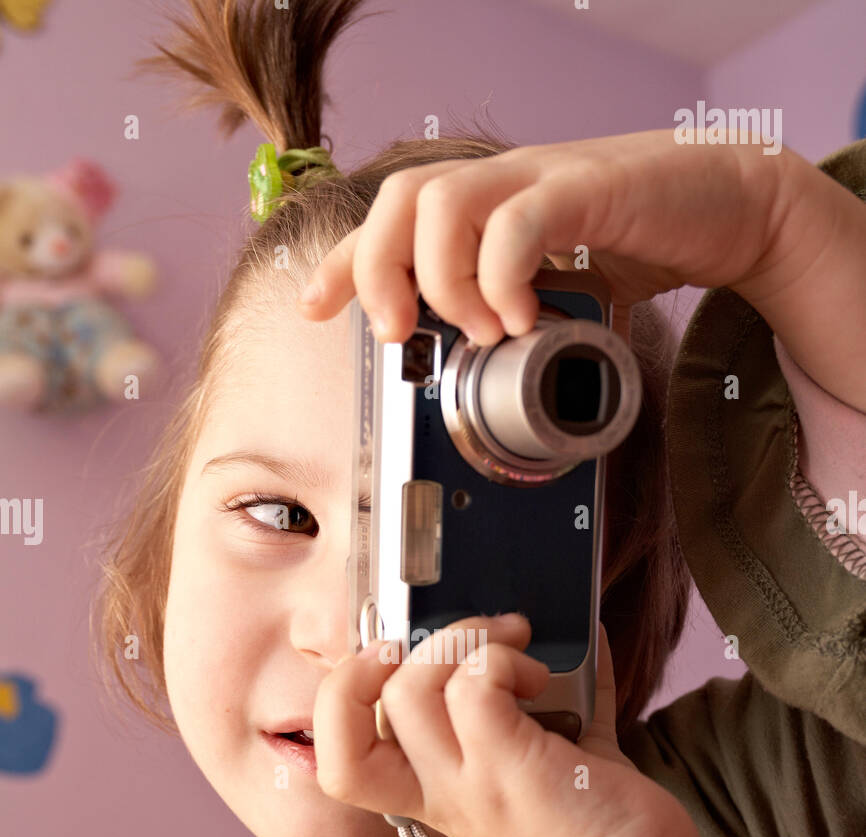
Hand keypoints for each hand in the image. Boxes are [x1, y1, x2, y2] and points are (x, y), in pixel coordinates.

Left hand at [297, 129, 793, 345]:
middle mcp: (504, 181)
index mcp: (489, 204)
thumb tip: (496, 376)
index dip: (346, 261)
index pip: (394, 220)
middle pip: (402, 199)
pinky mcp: (587, 188)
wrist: (734, 205)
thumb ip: (522, 316)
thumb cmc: (645, 242)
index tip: (314, 308)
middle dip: (377, 270)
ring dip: (443, 282)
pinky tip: (523, 319)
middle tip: (395, 333)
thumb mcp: (562, 288)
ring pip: (445, 203)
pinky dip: (505, 277)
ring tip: (477, 332)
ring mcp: (541, 178)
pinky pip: (520, 220)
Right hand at [312, 614, 702, 836]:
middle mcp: (434, 788)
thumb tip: (574, 618)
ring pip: (407, 691)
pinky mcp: (507, 768)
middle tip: (462, 638)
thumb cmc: (591, 809)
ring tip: (514, 647)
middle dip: (395, 646)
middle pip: (348, 711)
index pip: (337, 758)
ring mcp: (467, 781)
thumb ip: (544, 685)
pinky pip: (474, 687)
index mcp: (425, 787)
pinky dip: (502, 660)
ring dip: (461, 642)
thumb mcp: (543, 743)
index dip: (340, 696)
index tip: (393, 657)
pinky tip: (541, 677)